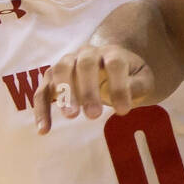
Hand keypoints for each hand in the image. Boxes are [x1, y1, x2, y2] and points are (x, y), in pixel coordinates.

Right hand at [33, 43, 154, 132]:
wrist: (108, 66)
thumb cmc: (128, 76)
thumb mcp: (142, 80)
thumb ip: (138, 86)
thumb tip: (126, 98)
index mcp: (112, 52)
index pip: (115, 63)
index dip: (119, 86)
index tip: (124, 112)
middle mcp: (87, 53)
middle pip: (84, 64)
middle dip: (88, 89)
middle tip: (94, 115)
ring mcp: (67, 63)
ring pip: (60, 70)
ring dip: (64, 92)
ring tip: (71, 117)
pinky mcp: (52, 79)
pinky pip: (42, 92)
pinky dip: (41, 109)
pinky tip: (43, 130)